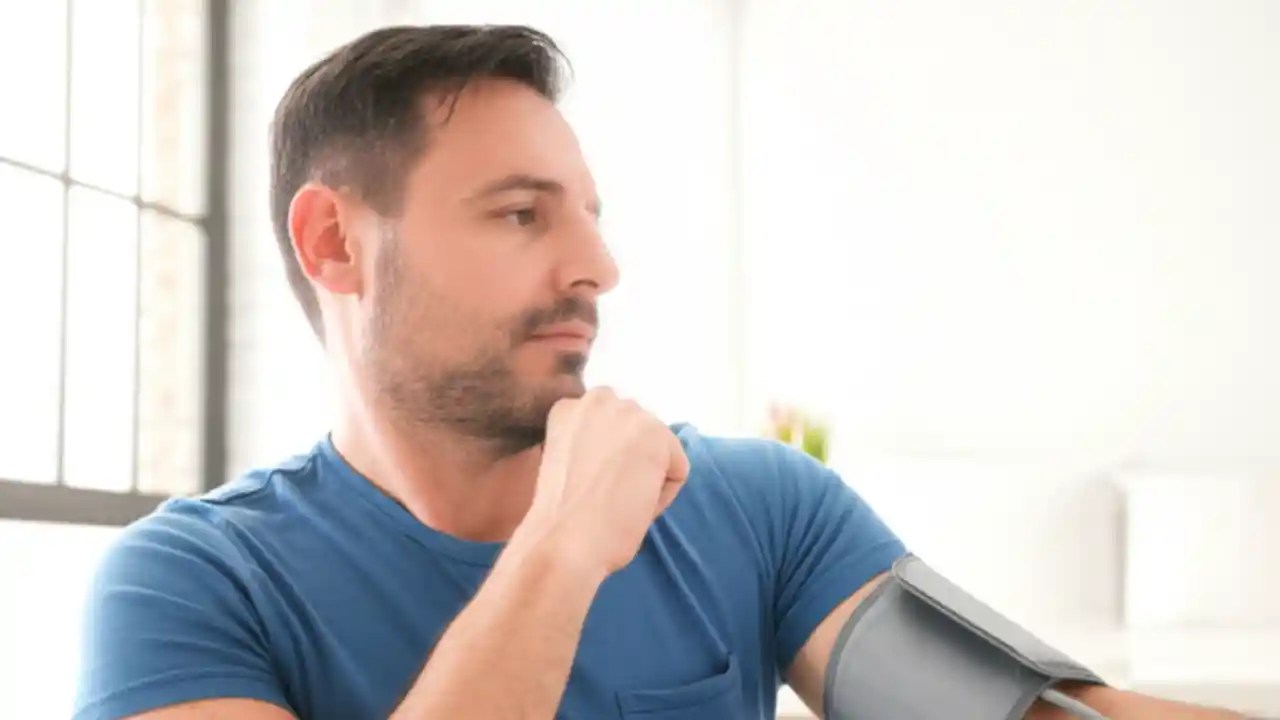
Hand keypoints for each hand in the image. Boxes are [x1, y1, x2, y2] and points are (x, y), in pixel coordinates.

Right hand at [515, 387, 690, 576]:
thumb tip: (625, 454)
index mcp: (569, 408)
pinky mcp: (655, 434)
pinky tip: (634, 505)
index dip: (606, 465)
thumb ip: (592, 446)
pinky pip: (677, 470)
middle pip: (639, 435)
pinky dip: (663, 495)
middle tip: (608, 494)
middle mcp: (599, 399)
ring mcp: (629, 413)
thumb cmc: (561, 518)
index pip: (613, 431)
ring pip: (660, 450)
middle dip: (632, 462)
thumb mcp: (568, 463)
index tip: (590, 486)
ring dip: (647, 476)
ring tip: (618, 500)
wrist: (564, 540)